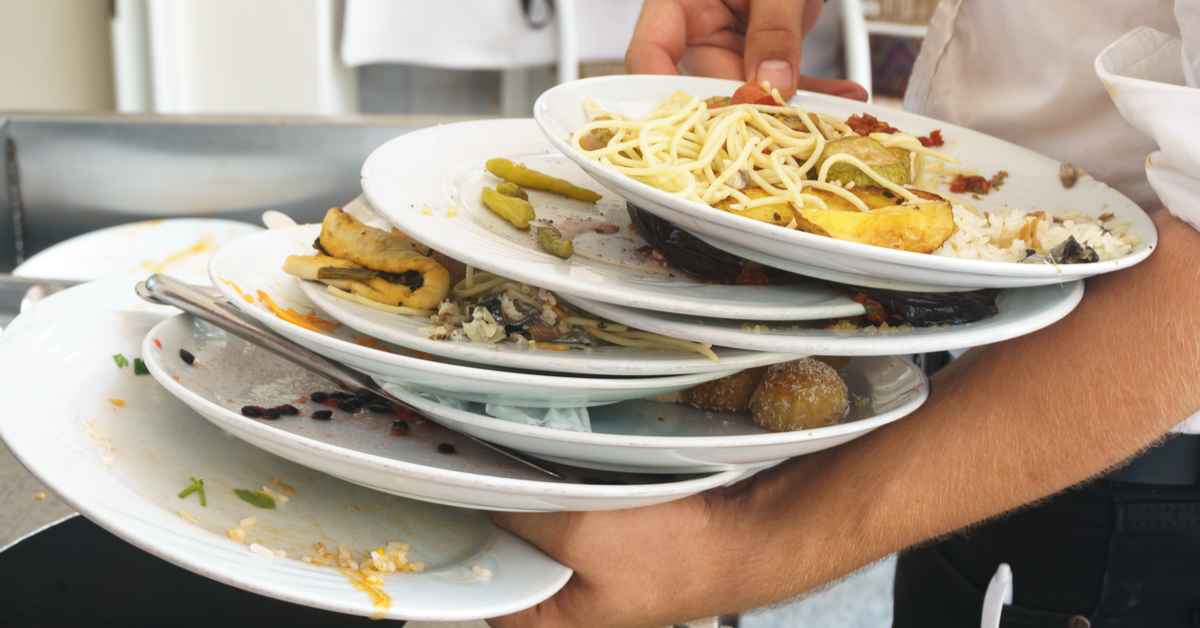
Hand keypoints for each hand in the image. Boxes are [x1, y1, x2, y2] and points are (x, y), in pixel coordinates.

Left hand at [484, 479, 770, 627]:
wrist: (747, 536)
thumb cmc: (679, 555)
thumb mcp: (581, 532)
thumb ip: (521, 518)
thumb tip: (482, 498)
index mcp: (552, 626)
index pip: (482, 584)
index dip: (465, 538)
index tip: (455, 495)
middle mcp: (569, 607)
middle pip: (509, 552)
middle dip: (506, 514)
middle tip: (498, 474)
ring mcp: (593, 575)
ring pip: (543, 530)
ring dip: (541, 500)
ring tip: (542, 472)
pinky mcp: (614, 546)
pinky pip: (574, 515)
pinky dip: (571, 493)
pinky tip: (575, 474)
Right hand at [625, 0, 868, 100]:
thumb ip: (774, 26)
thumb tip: (774, 79)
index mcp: (677, 3)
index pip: (650, 54)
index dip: (664, 93)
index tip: (703, 119)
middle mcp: (694, 30)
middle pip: (706, 86)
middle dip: (749, 110)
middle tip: (787, 126)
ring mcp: (724, 45)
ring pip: (747, 94)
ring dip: (793, 105)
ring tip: (833, 112)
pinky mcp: (754, 56)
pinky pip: (777, 83)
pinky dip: (811, 92)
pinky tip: (842, 97)